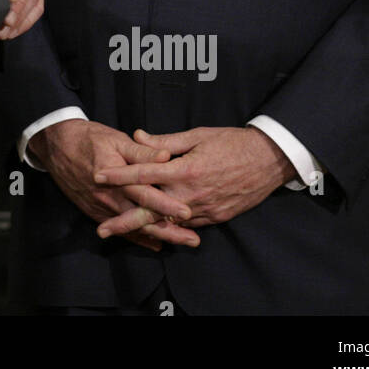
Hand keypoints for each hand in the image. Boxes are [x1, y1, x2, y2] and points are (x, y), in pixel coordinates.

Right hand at [29, 119, 200, 251]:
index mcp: (116, 176)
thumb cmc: (89, 138)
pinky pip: (118, 229)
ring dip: (157, 236)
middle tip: (193, 240)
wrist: (56, 146)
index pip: (145, 194)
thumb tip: (166, 156)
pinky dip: (137, 238)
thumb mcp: (116, 139)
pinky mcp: (94, 212)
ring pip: (132, 227)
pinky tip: (154, 243)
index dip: (166, 204)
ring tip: (180, 243)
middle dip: (169, 230)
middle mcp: (108, 196)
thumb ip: (141, 151)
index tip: (188, 213)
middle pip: (142, 218)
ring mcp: (100, 207)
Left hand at [92, 126, 295, 238]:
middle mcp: (192, 194)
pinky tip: (153, 232)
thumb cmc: (232, 142)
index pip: (144, 175)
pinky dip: (169, 229)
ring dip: (144, 228)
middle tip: (101, 229)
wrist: (269, 160)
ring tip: (120, 233)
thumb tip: (137, 136)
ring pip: (168, 223)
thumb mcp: (197, 135)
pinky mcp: (216, 217)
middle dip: (124, 221)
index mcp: (185, 170)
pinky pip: (187, 226)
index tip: (98, 177)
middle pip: (151, 210)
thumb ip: (164, 141)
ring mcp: (205, 209)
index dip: (119, 176)